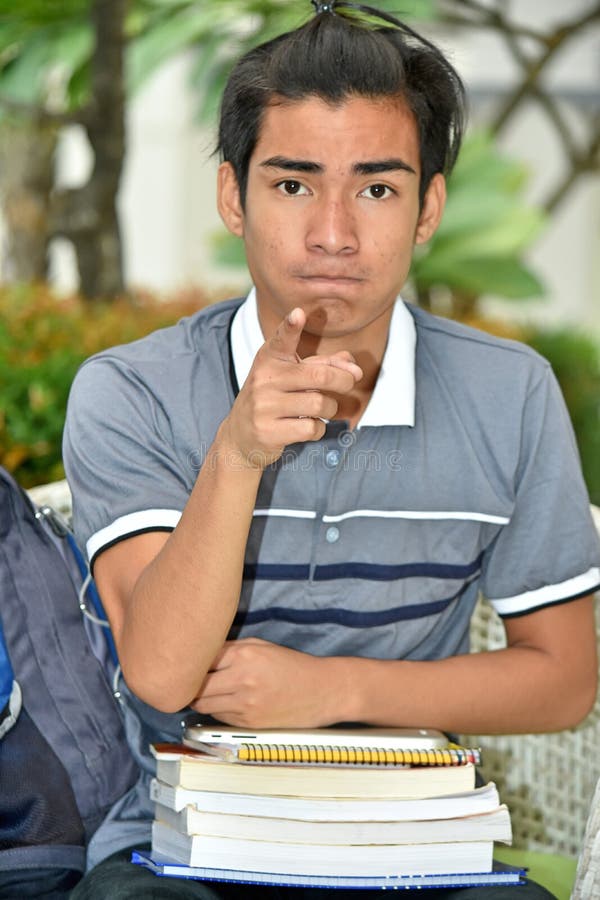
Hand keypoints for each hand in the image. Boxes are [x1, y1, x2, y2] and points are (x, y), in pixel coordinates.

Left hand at [190, 637, 346, 727]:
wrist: (322, 691)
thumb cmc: (292, 665)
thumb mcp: (261, 646)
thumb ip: (231, 649)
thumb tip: (201, 655)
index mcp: (244, 654)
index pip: (201, 659)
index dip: (190, 661)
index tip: (186, 662)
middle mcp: (242, 679)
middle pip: (196, 685)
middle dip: (189, 683)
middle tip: (188, 679)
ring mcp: (244, 704)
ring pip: (202, 705)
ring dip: (200, 699)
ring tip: (206, 692)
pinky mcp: (248, 722)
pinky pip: (219, 717)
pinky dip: (217, 710)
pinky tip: (227, 702)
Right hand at [217, 308, 361, 468]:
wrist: (241, 434)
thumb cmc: (275, 397)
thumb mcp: (292, 375)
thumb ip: (323, 365)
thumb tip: (354, 367)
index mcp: (270, 359)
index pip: (282, 340)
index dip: (291, 326)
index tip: (299, 314)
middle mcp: (264, 379)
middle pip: (319, 376)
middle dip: (343, 380)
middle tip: (350, 382)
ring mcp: (264, 406)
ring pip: (319, 404)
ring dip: (330, 408)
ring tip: (322, 409)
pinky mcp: (268, 431)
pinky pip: (312, 428)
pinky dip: (319, 428)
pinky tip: (308, 426)